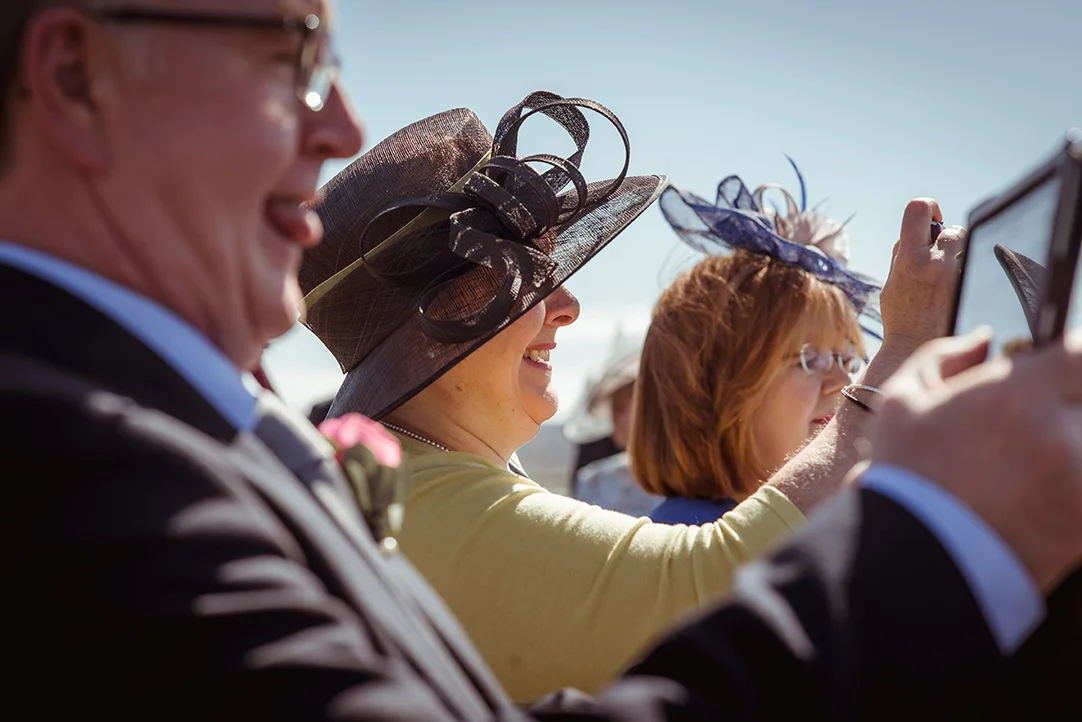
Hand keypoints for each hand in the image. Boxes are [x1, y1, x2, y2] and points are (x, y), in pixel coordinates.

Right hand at [872, 330, 1081, 592]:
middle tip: (1038, 419)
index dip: (1074, 358)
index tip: (1060, 368)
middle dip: (1068, 404)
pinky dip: (1068, 482)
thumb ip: (942, 358)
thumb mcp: (900, 404)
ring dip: (1068, 441)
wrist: (918, 563)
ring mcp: (1080, 481)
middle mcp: (1060, 436)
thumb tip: (979, 341)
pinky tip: (1037, 491)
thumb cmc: (906, 480)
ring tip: (1033, 458)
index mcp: (1015, 398)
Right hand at [878, 199, 965, 354]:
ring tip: (947, 280)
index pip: (918, 208)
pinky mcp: (974, 287)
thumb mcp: (891, 281)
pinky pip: (977, 266)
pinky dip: (968, 273)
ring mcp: (959, 276)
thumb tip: (922, 228)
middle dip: (945, 242)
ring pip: (968, 247)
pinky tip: (958, 292)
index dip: (927, 208)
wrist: (917, 351)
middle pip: (951, 229)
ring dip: (960, 256)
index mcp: (910, 259)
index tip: (932, 218)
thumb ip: (903, 253)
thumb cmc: (902, 317)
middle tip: (937, 263)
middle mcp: (936, 264)